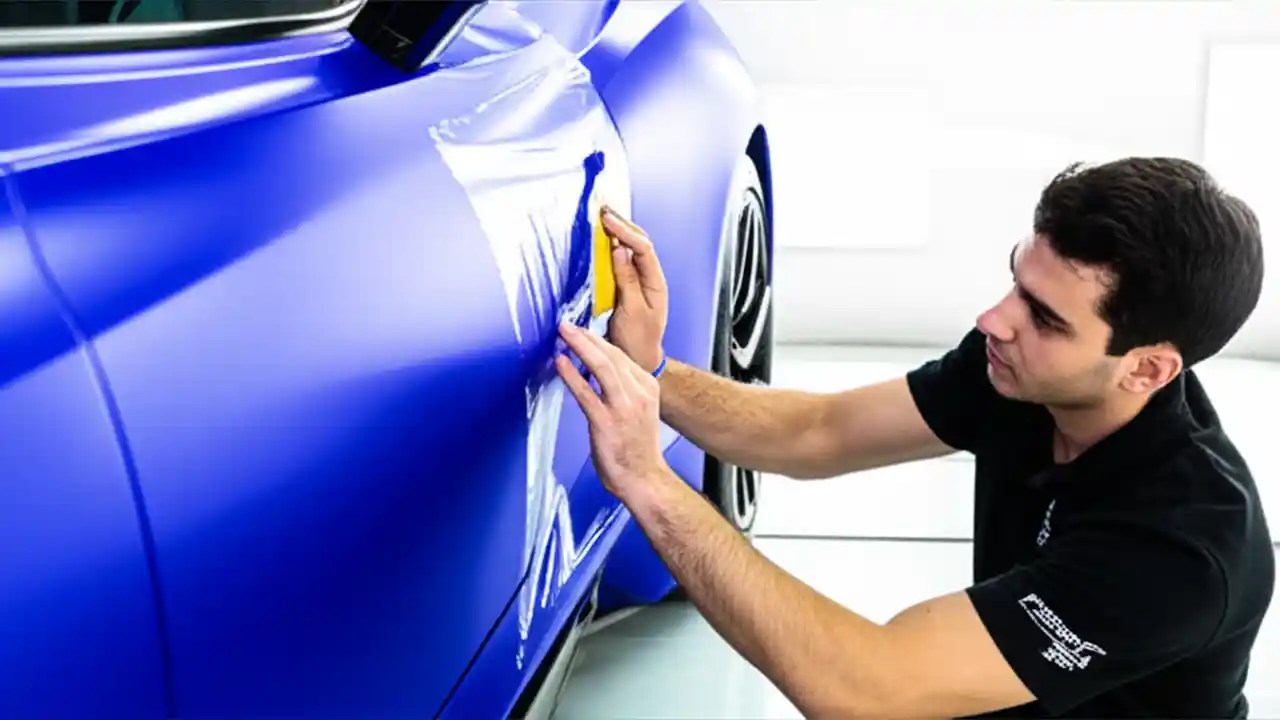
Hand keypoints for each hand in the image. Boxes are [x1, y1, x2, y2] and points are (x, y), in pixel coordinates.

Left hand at [556, 321, 668, 502]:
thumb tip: (598, 371)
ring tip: (563, 332)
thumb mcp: (639, 410)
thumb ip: (623, 389)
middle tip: (566, 324)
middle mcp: (638, 393)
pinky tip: (560, 362)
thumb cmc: (636, 448)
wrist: (644, 479)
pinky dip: (572, 375)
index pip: (620, 355)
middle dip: (587, 336)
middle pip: (611, 355)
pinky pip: (586, 393)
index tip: (581, 330)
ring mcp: (623, 407)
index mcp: (647, 387)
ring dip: (580, 346)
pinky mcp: (607, 422)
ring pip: (601, 367)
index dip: (597, 340)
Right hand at [602, 207, 667, 373]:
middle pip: (638, 242)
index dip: (625, 231)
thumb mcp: (632, 313)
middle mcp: (648, 278)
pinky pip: (618, 262)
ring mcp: (636, 281)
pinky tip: (599, 240)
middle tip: (602, 210)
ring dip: (615, 232)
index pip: (643, 248)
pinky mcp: (624, 287)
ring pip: (628, 249)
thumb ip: (627, 281)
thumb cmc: (638, 342)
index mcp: (655, 283)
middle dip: (621, 224)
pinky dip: (608, 248)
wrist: (637, 361)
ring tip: (601, 217)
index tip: (607, 220)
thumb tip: (620, 251)